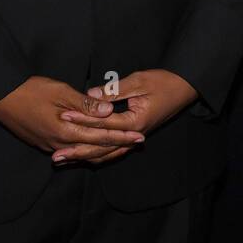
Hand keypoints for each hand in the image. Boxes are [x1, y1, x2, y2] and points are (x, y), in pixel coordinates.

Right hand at [0, 75, 145, 164]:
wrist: (0, 99)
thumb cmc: (31, 90)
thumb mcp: (61, 92)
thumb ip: (85, 105)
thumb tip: (108, 112)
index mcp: (66, 131)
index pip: (101, 136)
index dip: (122, 136)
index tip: (139, 137)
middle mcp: (59, 143)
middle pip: (95, 148)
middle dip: (118, 145)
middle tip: (137, 143)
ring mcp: (50, 145)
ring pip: (83, 152)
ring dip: (103, 149)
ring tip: (122, 146)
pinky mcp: (43, 143)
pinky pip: (71, 150)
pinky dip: (86, 149)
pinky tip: (94, 146)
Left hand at [53, 70, 198, 165]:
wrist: (186, 88)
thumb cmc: (165, 82)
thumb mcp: (139, 81)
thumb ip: (114, 90)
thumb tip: (90, 95)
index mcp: (135, 122)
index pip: (102, 123)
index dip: (81, 118)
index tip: (62, 116)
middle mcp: (134, 135)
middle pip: (102, 148)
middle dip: (78, 151)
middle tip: (56, 156)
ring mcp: (135, 138)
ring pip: (107, 154)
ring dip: (86, 158)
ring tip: (65, 161)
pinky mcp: (135, 136)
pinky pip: (114, 151)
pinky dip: (99, 155)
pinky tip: (86, 157)